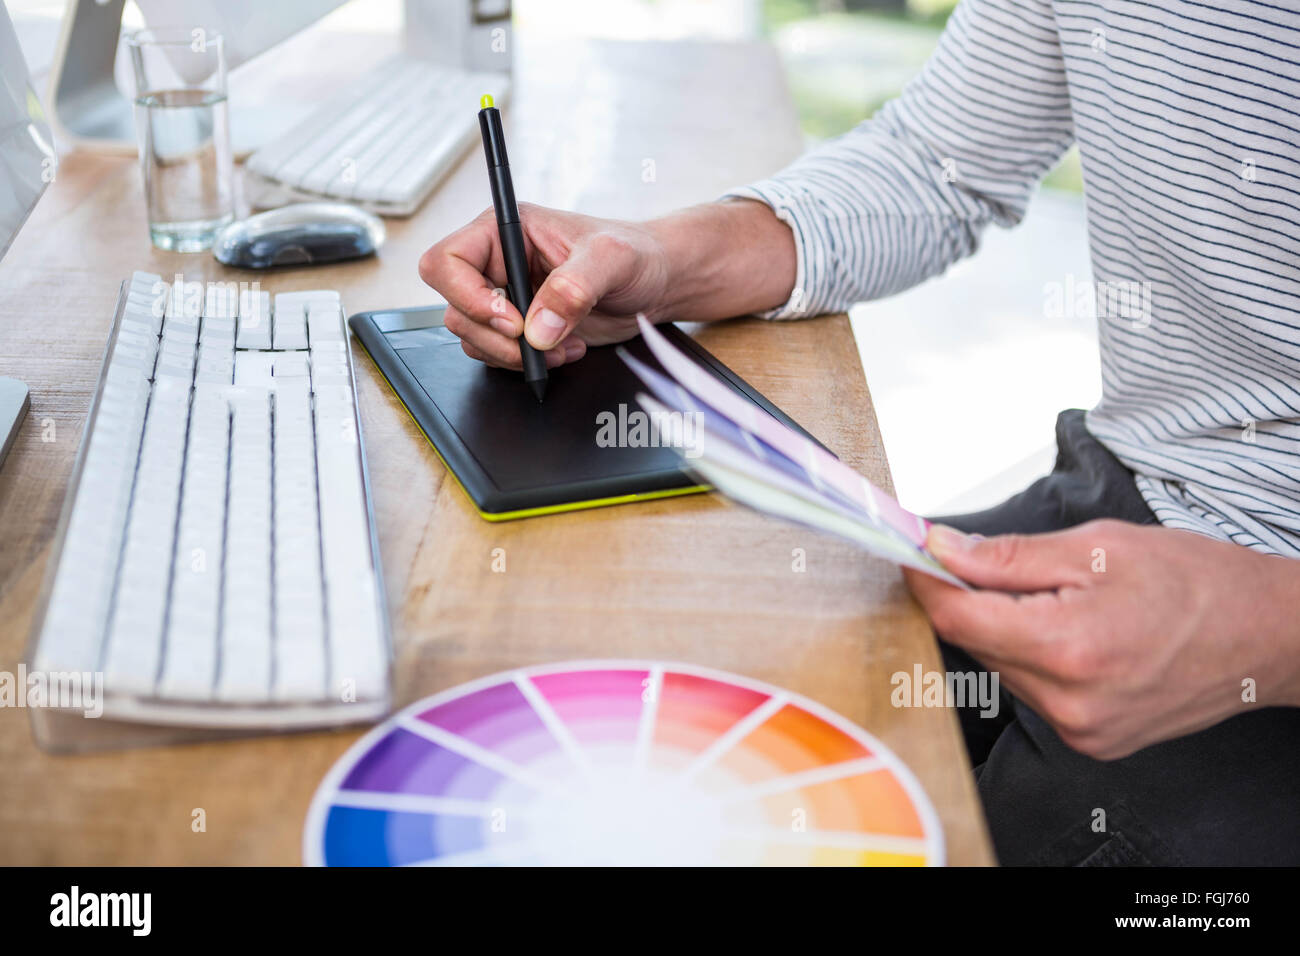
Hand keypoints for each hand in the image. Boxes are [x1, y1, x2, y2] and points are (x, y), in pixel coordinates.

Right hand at [417, 203, 671, 368]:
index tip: (512, 319)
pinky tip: (565, 350)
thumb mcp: (611, 259)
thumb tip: (538, 328)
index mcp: (505, 230)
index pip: (447, 260)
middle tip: (540, 342)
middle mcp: (497, 263)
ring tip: (562, 346)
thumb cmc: (636, 253)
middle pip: (454, 307)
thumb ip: (574, 287)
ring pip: (473, 336)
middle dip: (495, 336)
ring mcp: (506, 298)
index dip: (466, 295)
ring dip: (513, 354)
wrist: (656, 283)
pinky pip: (497, 355)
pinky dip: (527, 363)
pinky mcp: (520, 328)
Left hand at [903, 519, 1299, 758]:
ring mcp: (1081, 730)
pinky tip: (1071, 632)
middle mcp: (1069, 701)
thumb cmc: (1196, 582)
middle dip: (970, 599)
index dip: (925, 581)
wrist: (1266, 635)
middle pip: (977, 643)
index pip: (958, 618)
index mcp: (1068, 646)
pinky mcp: (1091, 742)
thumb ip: (1007, 556)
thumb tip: (941, 550)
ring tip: (1056, 598)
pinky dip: (1034, 658)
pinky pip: (1034, 692)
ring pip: (1002, 668)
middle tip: (981, 561)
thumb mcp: (1097, 547)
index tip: (911, 554)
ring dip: (1006, 629)